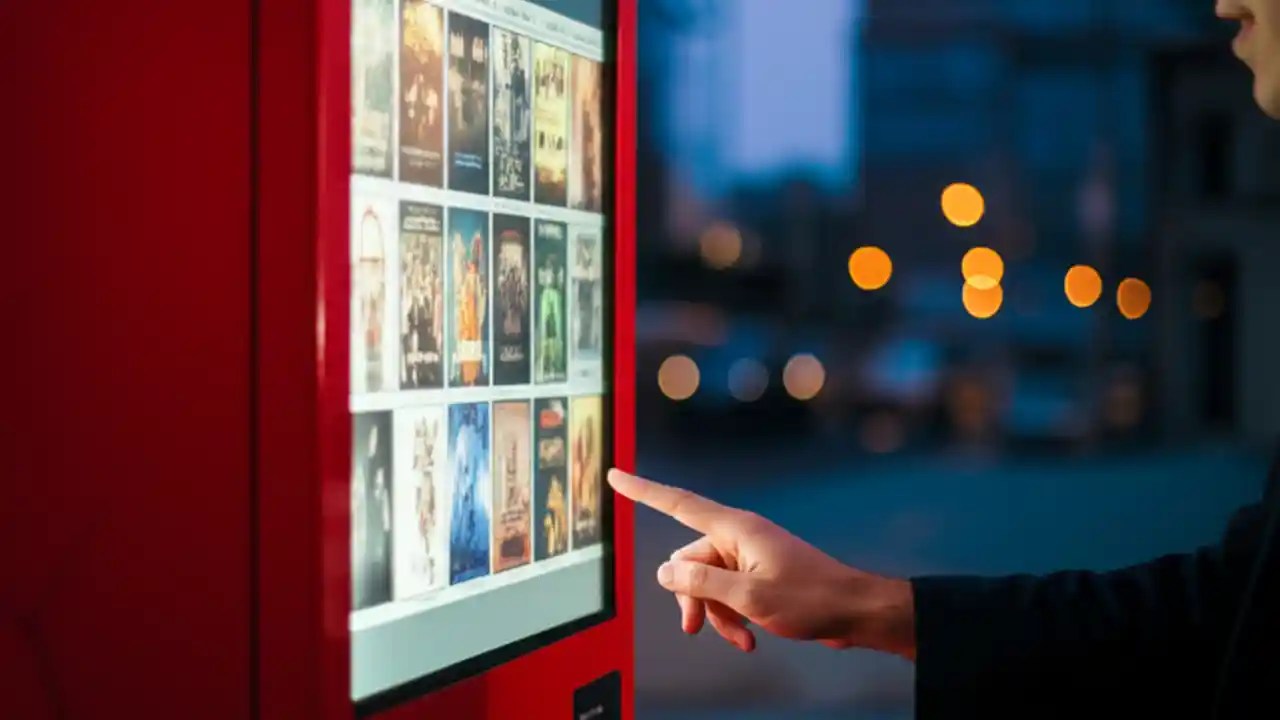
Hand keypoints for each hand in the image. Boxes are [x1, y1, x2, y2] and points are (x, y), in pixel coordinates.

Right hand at [608, 469, 915, 657]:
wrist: (854, 611)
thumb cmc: (811, 599)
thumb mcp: (749, 597)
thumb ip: (701, 583)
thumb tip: (663, 570)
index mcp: (735, 529)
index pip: (678, 504)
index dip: (642, 491)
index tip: (614, 475)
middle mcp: (738, 537)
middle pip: (689, 561)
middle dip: (691, 597)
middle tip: (696, 629)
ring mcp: (749, 556)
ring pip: (707, 583)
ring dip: (716, 614)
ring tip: (740, 638)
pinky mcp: (759, 575)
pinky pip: (728, 593)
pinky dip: (732, 617)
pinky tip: (749, 638)